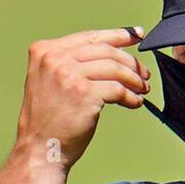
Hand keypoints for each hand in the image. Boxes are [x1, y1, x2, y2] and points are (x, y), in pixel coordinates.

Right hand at [15, 27, 149, 169]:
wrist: (40, 149)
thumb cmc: (48, 120)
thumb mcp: (50, 80)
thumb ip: (70, 63)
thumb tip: (112, 52)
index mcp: (45, 51)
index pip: (89, 37)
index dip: (118, 35)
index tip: (136, 35)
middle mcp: (55, 58)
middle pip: (106, 51)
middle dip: (130, 61)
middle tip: (144, 72)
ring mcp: (69, 75)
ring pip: (115, 68)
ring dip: (134, 79)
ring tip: (142, 88)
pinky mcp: (84, 93)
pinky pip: (118, 89)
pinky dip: (131, 96)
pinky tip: (135, 102)